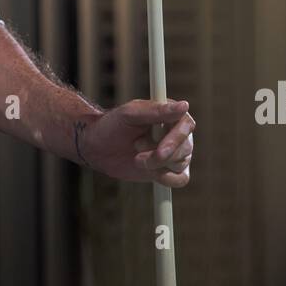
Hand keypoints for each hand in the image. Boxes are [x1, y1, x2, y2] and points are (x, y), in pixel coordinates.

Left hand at [74, 98, 194, 185]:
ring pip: (181, 164)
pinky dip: (167, 179)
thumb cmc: (113, 125)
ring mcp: (175, 151)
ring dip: (156, 165)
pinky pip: (181, 179)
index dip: (175, 139)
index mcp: (170, 114)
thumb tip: (184, 106)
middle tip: (137, 151)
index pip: (186, 125)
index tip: (160, 150)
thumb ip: (156, 111)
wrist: (99, 148)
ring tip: (137, 158)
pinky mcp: (169, 169)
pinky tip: (151, 172)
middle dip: (160, 156)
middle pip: (185, 148)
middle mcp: (177, 132)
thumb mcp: (130, 114)